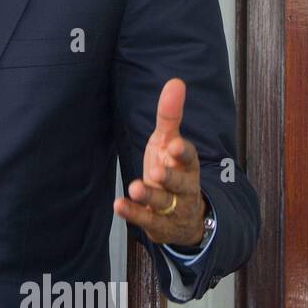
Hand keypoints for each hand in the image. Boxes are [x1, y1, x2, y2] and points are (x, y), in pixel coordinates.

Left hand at [113, 77, 206, 246]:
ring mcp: (173, 208)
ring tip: (134, 188)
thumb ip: (170, 115)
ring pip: (164, 203)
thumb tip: (175, 82)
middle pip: (181, 182)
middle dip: (170, 177)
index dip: (182, 153)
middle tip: (157, 171)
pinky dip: (132, 213)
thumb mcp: (169, 142)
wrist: (185, 217)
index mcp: (188, 165)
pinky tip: (118, 205)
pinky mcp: (159, 225)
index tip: (173, 146)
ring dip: (149, 196)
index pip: (189, 158)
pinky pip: (147, 220)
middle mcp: (184, 187)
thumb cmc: (172, 171)